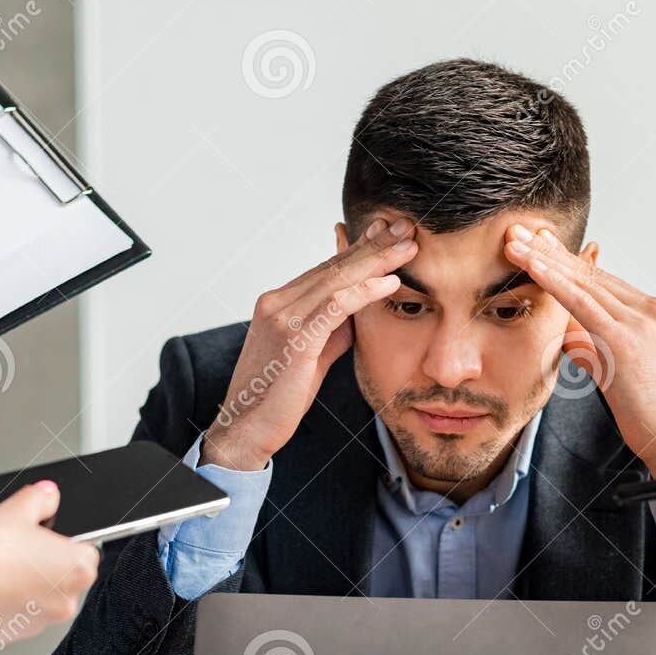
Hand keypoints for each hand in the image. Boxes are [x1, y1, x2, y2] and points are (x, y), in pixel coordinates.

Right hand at [0, 481, 98, 639]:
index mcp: (78, 569)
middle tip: (16, 553)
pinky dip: (3, 606)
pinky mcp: (11, 636)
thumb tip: (48, 495)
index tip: (42, 541)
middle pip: (61, 580)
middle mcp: (66, 601)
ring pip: (37, 602)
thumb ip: (40, 499)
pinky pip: (13, 618)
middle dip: (42, 568)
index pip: (84, 554)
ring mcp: (39, 623)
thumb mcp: (16, 508)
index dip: (60, 545)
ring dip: (23, 590)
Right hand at [201, 217, 415, 470]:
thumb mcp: (312, 354)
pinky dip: (365, 291)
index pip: (326, 268)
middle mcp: (277, 302)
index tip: (387, 233)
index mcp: (279, 302)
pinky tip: (390, 283)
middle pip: (333, 265)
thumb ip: (332, 329)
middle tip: (405, 226)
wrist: (248, 428)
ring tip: (407, 247)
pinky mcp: (294, 338)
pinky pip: (335, 305)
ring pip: (336, 278)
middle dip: (372, 244)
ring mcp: (282, 317)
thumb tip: (360, 310)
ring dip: (376, 260)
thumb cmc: (280, 396)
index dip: (359, 249)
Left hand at [502, 225, 655, 483]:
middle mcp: (648, 309)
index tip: (536, 242)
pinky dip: (555, 282)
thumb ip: (591, 343)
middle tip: (518, 230)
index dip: (565, 259)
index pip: (600, 279)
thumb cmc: (646, 413)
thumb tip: (564, 329)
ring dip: (545, 260)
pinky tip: (533, 267)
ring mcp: (641, 320)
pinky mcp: (626, 338)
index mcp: (650, 313)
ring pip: (584, 281)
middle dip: (551, 250)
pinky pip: (583, 303)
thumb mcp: (615, 369)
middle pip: (590, 272)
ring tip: (515, 243)